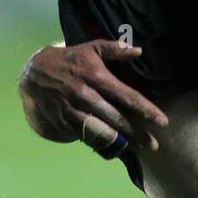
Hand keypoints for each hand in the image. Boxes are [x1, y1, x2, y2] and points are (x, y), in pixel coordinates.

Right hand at [19, 41, 168, 152]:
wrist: (35, 72)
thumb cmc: (70, 59)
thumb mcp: (91, 48)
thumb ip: (115, 49)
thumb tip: (138, 51)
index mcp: (96, 76)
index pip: (127, 96)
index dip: (146, 110)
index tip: (162, 121)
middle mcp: (87, 96)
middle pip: (118, 119)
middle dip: (138, 134)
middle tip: (153, 145)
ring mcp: (74, 110)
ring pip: (102, 132)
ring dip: (122, 144)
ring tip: (137, 150)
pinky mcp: (65, 121)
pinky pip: (86, 137)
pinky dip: (101, 145)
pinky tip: (114, 150)